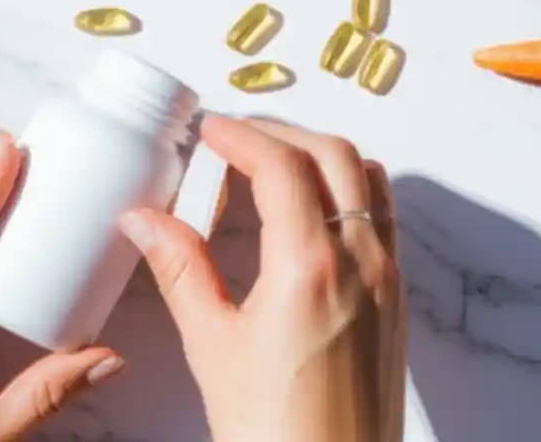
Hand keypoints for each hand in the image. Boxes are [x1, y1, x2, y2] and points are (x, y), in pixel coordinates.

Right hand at [119, 116, 406, 441]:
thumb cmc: (273, 430)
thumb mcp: (213, 347)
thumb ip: (181, 270)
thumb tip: (142, 220)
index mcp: (311, 266)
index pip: (283, 165)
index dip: (243, 135)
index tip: (211, 130)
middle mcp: (362, 259)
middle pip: (333, 154)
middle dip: (282, 132)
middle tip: (235, 138)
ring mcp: (388, 275)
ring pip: (368, 178)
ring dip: (322, 154)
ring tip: (272, 165)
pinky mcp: (398, 296)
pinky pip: (383, 215)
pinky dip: (350, 188)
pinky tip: (312, 210)